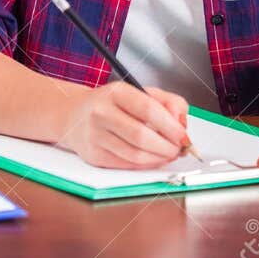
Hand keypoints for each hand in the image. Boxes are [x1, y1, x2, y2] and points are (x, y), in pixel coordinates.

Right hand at [55, 82, 189, 168]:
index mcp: (116, 92)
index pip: (148, 109)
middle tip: (179, 149)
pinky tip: (154, 160)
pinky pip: (125, 164)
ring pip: (134, 154)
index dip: (170, 126)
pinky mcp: (93, 155)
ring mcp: (94, 135)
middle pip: (141, 136)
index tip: (183, 135)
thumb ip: (169, 102)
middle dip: (167, 146)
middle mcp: (101, 112)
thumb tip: (181, 122)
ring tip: (169, 155)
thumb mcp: (142, 92)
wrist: (75, 115)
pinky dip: (145, 165)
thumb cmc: (114, 104)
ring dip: (158, 159)